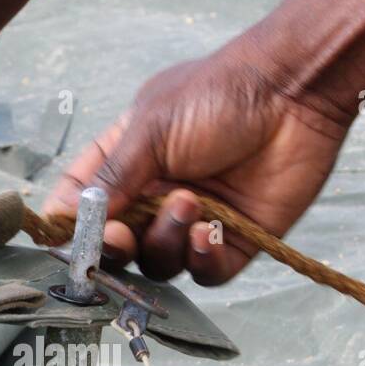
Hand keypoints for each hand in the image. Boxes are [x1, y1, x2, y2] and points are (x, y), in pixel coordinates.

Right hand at [44, 37, 350, 283]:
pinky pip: (203, 273)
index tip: (69, 238)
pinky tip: (208, 231)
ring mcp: (193, 221)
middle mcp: (155, 195)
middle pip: (116, 247)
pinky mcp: (233, 240)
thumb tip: (68, 219)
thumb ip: (111, 178)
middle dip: (114, 247)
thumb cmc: (220, 94)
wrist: (296, 92)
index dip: (71, 227)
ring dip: (165, 241)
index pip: (81, 205)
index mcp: (126, 162)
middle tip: (122, 235)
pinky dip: (200, 259)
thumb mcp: (150, 129)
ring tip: (190, 203)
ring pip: (158, 264)